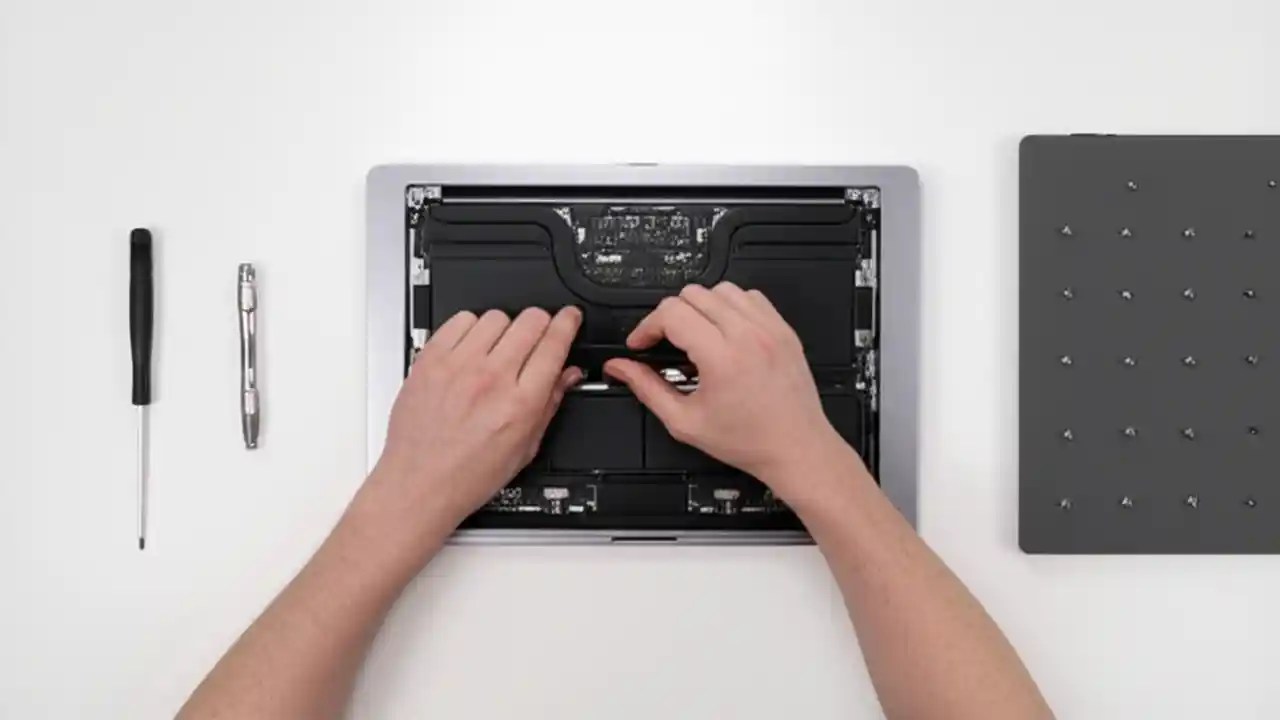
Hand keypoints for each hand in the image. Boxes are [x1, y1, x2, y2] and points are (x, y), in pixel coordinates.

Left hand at [372, 307, 582, 528]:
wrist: (419, 483)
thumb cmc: (467, 474)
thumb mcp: (525, 448)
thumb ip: (550, 404)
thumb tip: (567, 375)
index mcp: (520, 403)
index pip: (555, 344)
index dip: (569, 323)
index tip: (570, 317)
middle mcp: (491, 379)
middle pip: (530, 321)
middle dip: (542, 322)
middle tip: (538, 333)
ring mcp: (458, 366)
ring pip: (497, 316)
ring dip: (505, 327)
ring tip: (499, 347)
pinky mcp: (430, 360)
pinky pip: (459, 320)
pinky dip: (470, 327)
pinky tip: (471, 346)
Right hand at [604, 283, 861, 505]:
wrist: (796, 448)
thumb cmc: (748, 441)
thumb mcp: (685, 422)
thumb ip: (647, 389)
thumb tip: (620, 368)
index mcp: (722, 357)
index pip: (671, 313)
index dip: (647, 326)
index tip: (642, 344)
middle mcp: (748, 335)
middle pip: (692, 294)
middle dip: (670, 316)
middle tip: (665, 342)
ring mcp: (770, 328)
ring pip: (721, 288)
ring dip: (700, 306)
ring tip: (696, 335)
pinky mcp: (783, 329)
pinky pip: (751, 296)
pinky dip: (731, 306)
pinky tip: (725, 331)